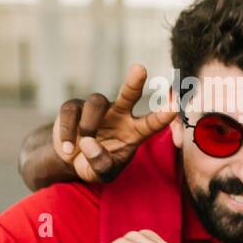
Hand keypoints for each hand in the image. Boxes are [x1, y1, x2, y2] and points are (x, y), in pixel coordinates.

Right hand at [54, 65, 177, 182]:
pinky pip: (71, 112)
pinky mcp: (75, 108)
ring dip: (89, 124)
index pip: (152, 123)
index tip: (175, 107)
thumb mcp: (102, 174)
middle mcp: (119, 115)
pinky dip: (67, 131)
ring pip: (96, 103)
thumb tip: (89, 142)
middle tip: (140, 69)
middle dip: (134, 82)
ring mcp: (98, 109)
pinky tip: (67, 149)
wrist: (71, 161)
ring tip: (81, 145)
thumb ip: (101, 164)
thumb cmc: (96, 164)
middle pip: (128, 95)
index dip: (163, 116)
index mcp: (135, 132)